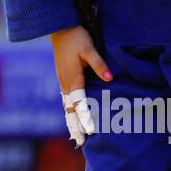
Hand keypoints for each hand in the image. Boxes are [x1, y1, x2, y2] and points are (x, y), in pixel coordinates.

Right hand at [50, 24, 111, 146]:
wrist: (60, 28)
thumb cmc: (76, 38)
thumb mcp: (89, 49)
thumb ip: (99, 64)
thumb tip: (110, 78)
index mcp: (72, 79)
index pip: (79, 104)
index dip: (85, 118)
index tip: (90, 131)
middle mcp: (66, 83)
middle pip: (70, 109)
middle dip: (74, 125)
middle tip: (79, 142)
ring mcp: (63, 81)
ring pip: (67, 106)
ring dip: (71, 120)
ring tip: (75, 135)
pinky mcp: (64, 78)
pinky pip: (66, 99)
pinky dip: (69, 110)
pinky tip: (72, 114)